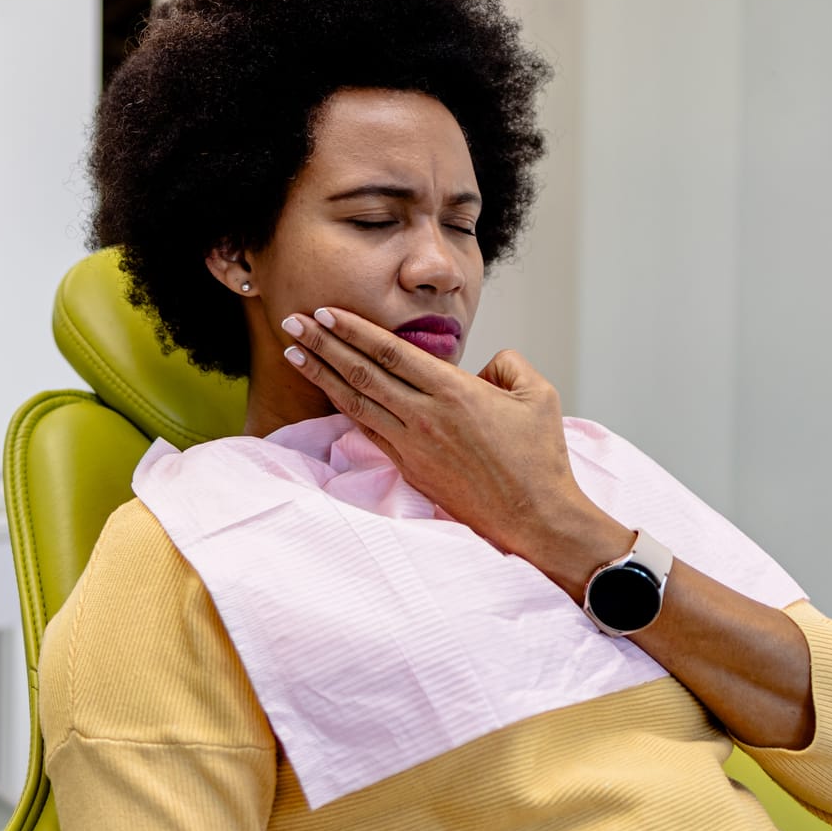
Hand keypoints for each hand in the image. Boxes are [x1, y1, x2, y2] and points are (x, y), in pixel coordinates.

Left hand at [280, 308, 632, 588]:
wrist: (534, 518)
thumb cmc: (539, 458)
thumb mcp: (537, 395)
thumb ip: (506, 365)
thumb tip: (481, 364)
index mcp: (454, 392)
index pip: (391, 352)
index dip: (354, 330)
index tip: (326, 312)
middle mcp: (425, 416)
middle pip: (362, 372)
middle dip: (323, 344)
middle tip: (293, 322)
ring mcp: (412, 445)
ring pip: (356, 402)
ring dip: (321, 374)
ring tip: (294, 353)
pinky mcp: (409, 468)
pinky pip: (369, 430)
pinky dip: (344, 408)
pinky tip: (326, 393)